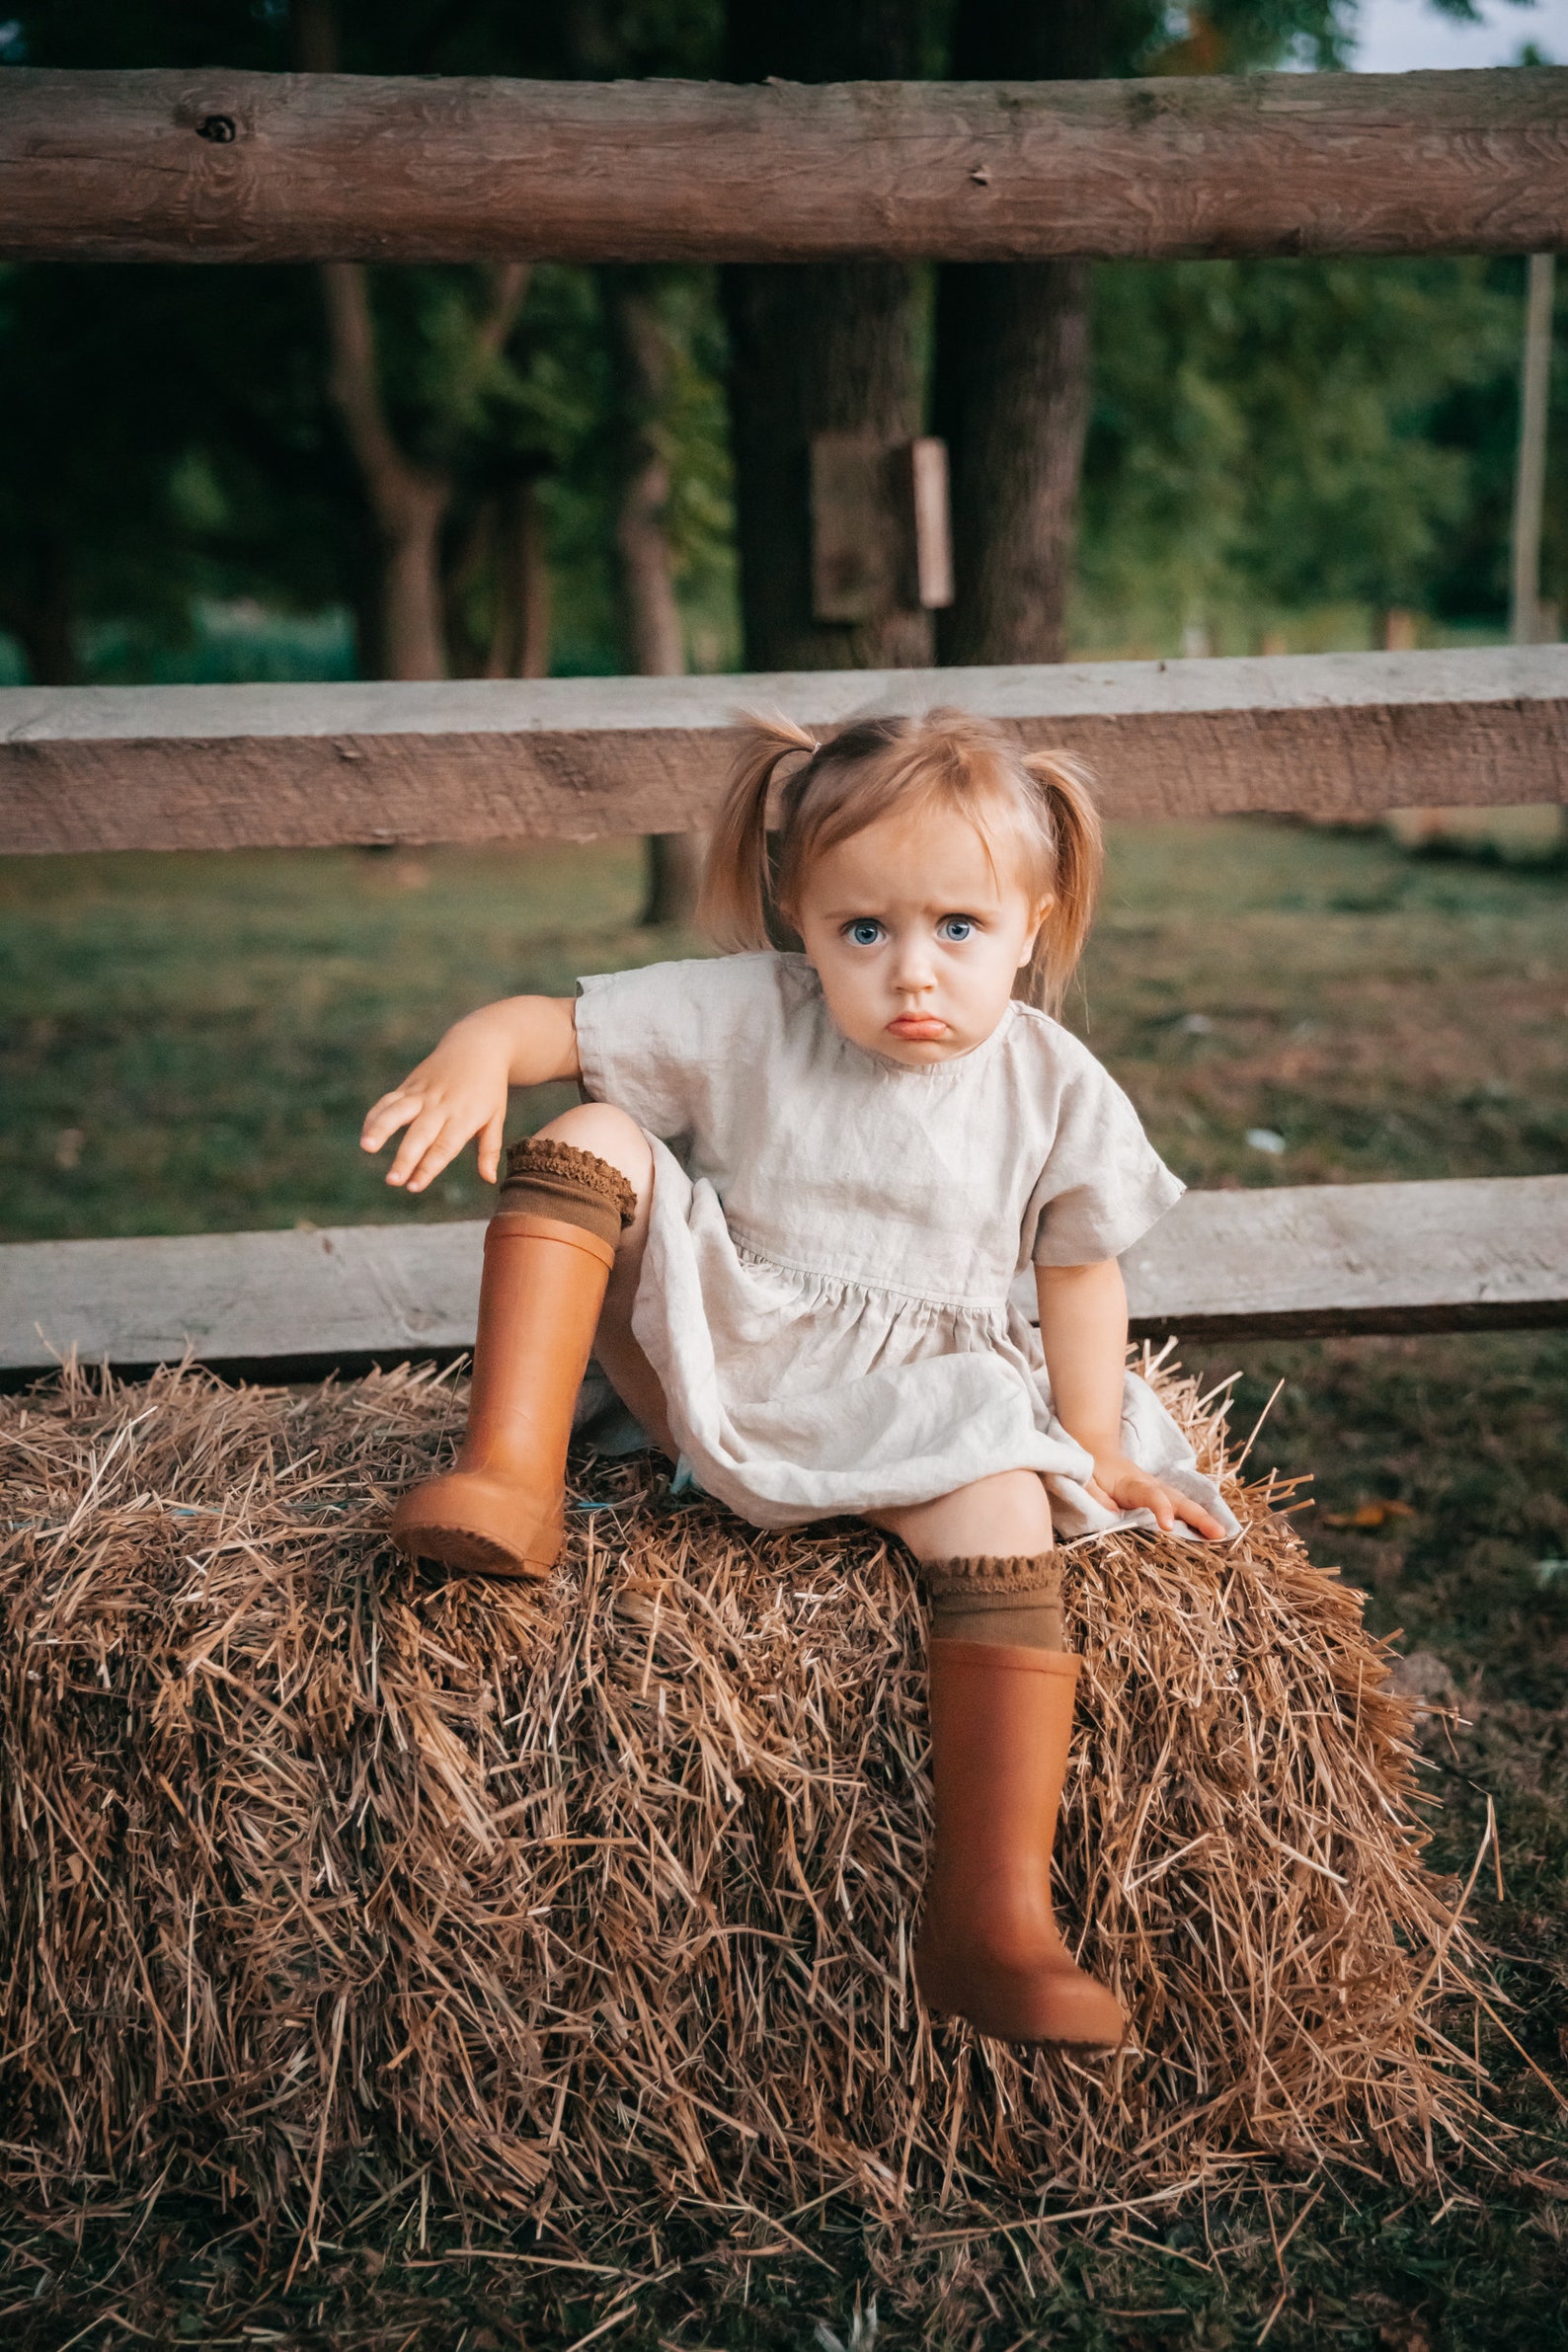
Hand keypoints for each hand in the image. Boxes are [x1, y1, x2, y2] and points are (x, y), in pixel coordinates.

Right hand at [360, 1030, 509, 1192]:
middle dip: (405, 1158)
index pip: (444, 1147)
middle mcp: (441, 1105)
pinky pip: (389, 1100)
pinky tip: (365, 1134)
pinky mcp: (410, 1085)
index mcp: (464, 1116)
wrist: (477, 1045)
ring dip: (381, 1128)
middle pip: (420, 1134)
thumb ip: (490, 1148)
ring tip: (367, 1147)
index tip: (414, 1186)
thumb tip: (489, 1180)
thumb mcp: (496, 1116)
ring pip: (398, 1111)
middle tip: (392, 1180)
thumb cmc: (489, 1088)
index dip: (428, 1167)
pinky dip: (376, 1115)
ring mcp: (423, 1093)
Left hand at [1086, 1451, 1227, 1540]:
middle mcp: (1151, 1485)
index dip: (1161, 1509)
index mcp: (1132, 1484)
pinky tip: (1212, 1533)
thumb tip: (1111, 1514)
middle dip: (1199, 1517)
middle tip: (1218, 1533)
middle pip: (1178, 1499)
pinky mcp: (1161, 1496)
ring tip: (1222, 1535)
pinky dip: (1198, 1519)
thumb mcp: (1085, 1482)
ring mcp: (1159, 1490)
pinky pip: (1182, 1507)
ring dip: (1204, 1519)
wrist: (1097, 1450)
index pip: (1151, 1495)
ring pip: (1184, 1503)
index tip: (1168, 1526)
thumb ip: (1095, 1497)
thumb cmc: (1091, 1470)